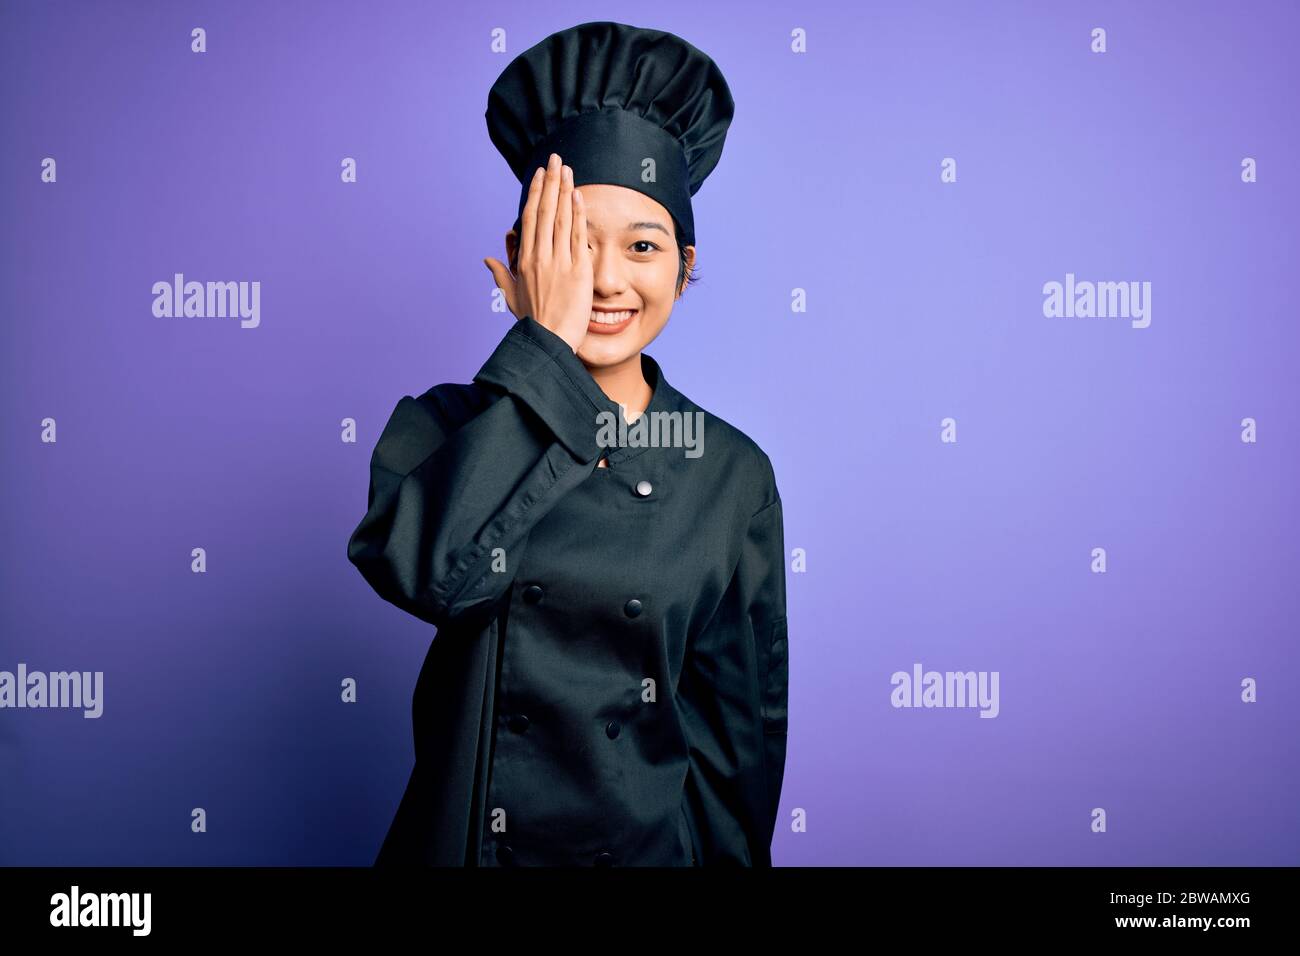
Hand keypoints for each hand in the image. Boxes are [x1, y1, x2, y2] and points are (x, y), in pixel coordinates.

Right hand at [484, 152, 591, 352]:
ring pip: (560, 218)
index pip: (530, 219)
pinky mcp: (577, 271)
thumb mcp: (511, 298)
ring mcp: (559, 263)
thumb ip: (501, 275)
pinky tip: (578, 195)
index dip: (535, 194)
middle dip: (550, 182)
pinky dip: (577, 214)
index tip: (540, 176)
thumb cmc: (533, 324)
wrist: (549, 343)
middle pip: (544, 211)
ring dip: (564, 190)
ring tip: (567, 169)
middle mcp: (540, 257)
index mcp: (524, 261)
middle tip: (555, 159)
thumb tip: (487, 260)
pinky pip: (578, 236)